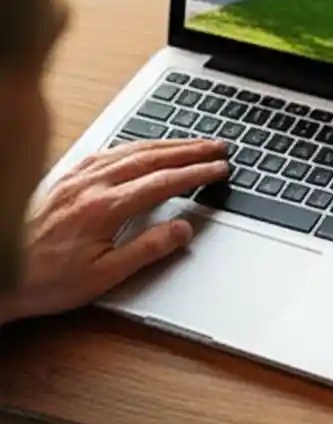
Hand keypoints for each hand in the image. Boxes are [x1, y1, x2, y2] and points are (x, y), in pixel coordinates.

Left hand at [0, 139, 228, 324]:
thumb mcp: (104, 277)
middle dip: (189, 150)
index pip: (162, 183)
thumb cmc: (46, 281)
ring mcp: (75, 178)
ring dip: (166, 143)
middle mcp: (89, 185)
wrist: (1, 276)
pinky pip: (107, 152)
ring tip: (192, 142)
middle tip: (218, 147)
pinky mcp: (65, 179)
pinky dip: (134, 145)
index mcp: (103, 208)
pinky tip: (143, 147)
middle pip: (150, 157)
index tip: (219, 169)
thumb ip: (147, 250)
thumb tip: (182, 229)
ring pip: (129, 149)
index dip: (196, 174)